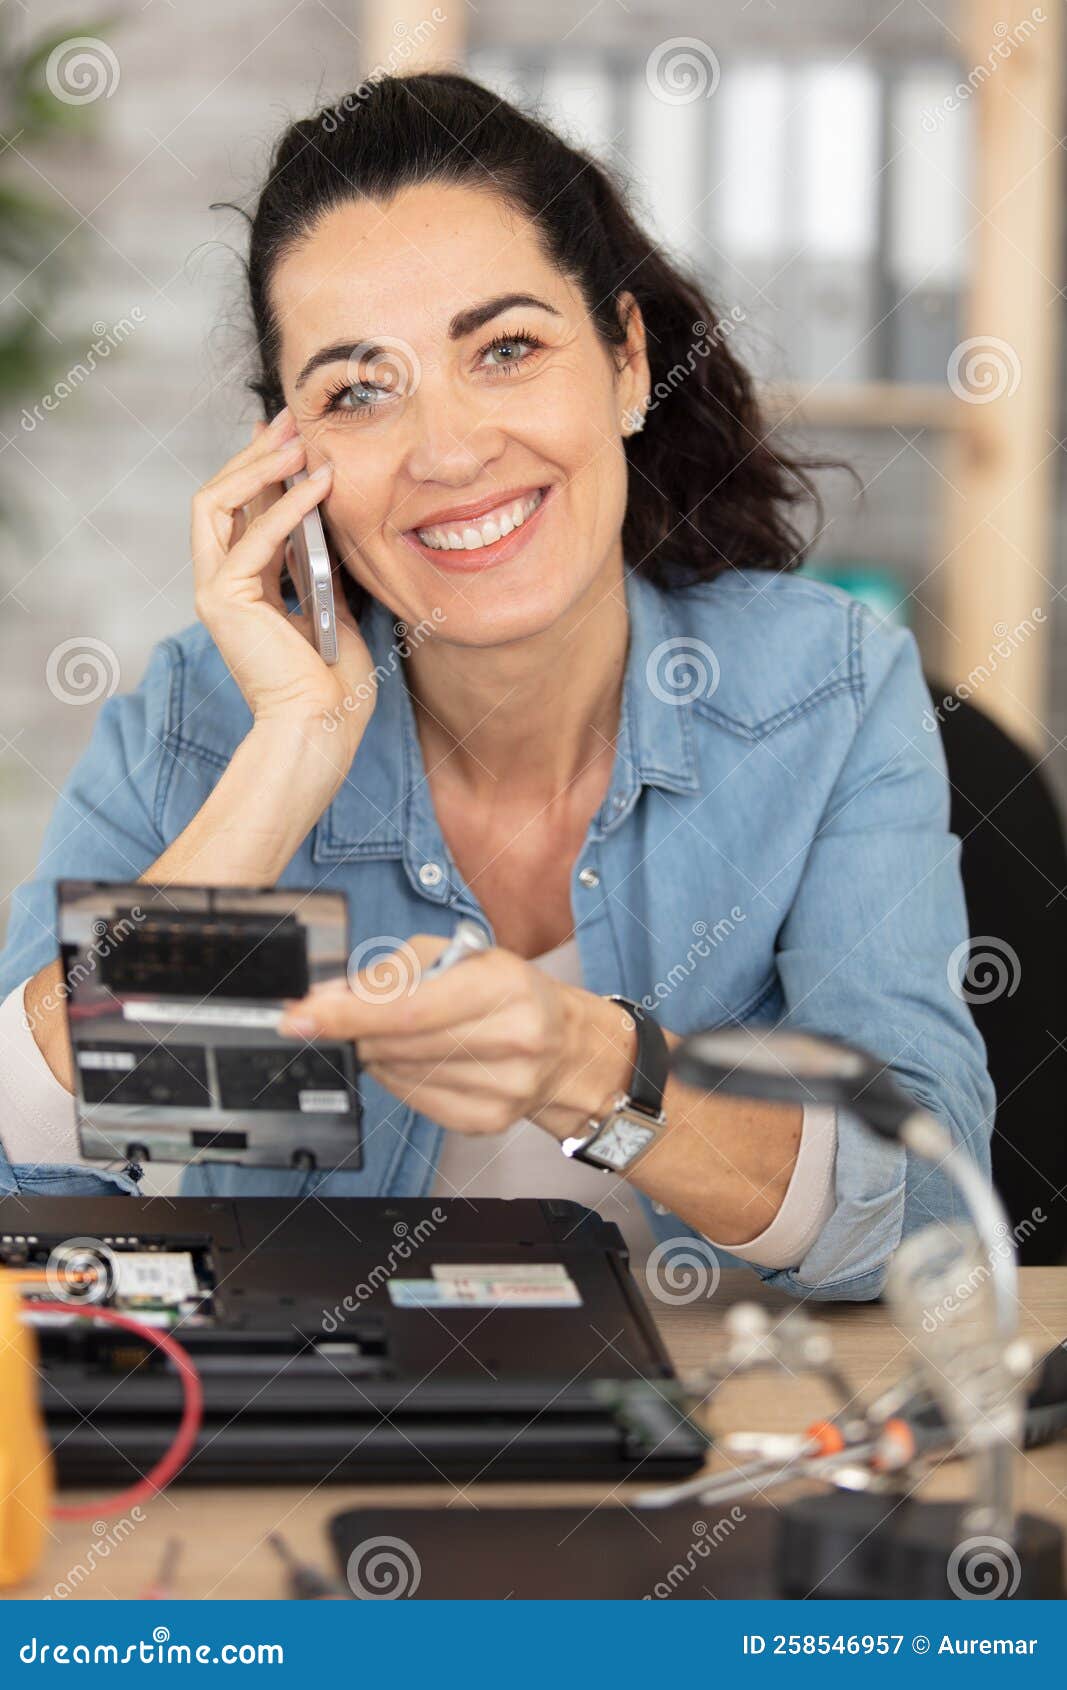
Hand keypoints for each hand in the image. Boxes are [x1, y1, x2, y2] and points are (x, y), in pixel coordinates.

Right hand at [191, 408, 377, 752]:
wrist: (320, 728)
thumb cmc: (333, 685)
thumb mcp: (334, 609)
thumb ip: (324, 568)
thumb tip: (335, 525)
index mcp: (243, 586)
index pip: (241, 509)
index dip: (263, 467)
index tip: (292, 434)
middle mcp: (220, 583)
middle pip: (220, 494)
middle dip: (255, 452)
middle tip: (291, 418)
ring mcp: (215, 590)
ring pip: (217, 502)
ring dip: (259, 465)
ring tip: (299, 439)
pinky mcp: (223, 599)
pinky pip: (252, 536)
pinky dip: (286, 505)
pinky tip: (318, 483)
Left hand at [277, 934, 635, 1139]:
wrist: (567, 1047)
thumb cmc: (509, 992)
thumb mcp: (461, 956)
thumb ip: (392, 971)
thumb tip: (327, 998)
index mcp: (504, 986)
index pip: (408, 1008)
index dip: (347, 1016)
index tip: (300, 1018)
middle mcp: (511, 1039)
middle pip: (398, 1044)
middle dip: (354, 1031)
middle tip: (334, 1018)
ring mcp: (503, 1088)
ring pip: (401, 1074)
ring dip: (376, 1053)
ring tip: (388, 1034)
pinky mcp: (488, 1120)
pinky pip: (415, 1101)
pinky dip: (397, 1078)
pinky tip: (411, 1060)